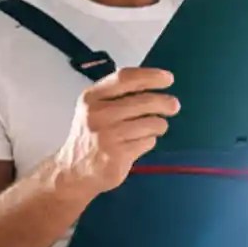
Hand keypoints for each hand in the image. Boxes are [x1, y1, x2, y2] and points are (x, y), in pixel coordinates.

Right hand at [53, 67, 179, 197]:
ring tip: (154, 128)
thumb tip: (155, 82)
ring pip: (151, 123)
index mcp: (91, 97)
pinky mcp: (118, 155)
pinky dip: (149, 141)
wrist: (74, 170)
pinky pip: (148, 141)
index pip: (125, 79)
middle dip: (164, 102)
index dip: (150, 76)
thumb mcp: (94, 108)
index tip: (167, 78)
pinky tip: (139, 143)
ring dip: (158, 125)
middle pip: (144, 101)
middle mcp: (98, 114)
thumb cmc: (90, 135)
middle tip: (173, 105)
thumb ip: (118, 94)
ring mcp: (107, 136)